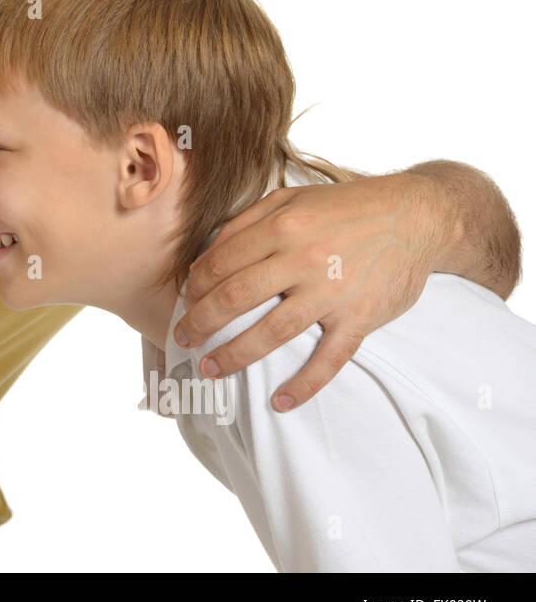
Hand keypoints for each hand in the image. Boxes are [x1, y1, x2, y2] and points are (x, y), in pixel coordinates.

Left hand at [173, 173, 444, 410]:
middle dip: (201, 323)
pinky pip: (328, 360)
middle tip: (183, 339)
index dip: (195, 287)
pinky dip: (303, 385)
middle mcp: (303, 259)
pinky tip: (279, 402)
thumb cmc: (347, 207)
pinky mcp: (360, 318)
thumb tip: (205, 256)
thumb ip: (246, 222)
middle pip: (235, 298)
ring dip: (234, 355)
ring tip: (210, 369)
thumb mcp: (291, 198)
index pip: (221, 263)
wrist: (418, 216)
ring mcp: (332, 292)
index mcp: (281, 227)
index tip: (184, 302)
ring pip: (272, 332)